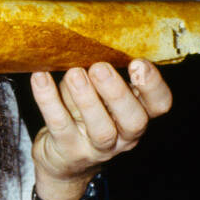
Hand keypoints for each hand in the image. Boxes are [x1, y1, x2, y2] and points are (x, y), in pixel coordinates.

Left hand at [29, 60, 171, 199]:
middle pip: (134, 120)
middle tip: (100, 68)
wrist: (62, 160)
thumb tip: (90, 40)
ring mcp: (98, 148)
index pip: (160, 104)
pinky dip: (48, 99)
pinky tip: (40, 78)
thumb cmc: (84, 115)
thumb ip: (103, 73)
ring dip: (87, 99)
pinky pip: (59, 125)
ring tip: (74, 74)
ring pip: (101, 129)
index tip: (138, 62)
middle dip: (118, 92)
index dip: (153, 85)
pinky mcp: (69, 151)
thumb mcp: (100, 94)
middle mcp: (124, 135)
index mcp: (138, 113)